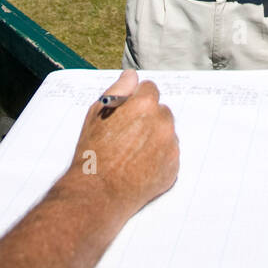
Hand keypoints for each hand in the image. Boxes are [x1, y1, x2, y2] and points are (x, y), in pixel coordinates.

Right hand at [66, 70, 178, 222]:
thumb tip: (132, 76)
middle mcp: (162, 122)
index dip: (136, 100)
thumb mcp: (98, 112)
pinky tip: (140, 165)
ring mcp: (170, 145)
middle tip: (128, 135)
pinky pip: (169, 154)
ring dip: (155, 137)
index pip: (150, 89)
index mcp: (144, 104)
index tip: (128, 112)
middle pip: (160, 111)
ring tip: (132, 152)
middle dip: (148, 118)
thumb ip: (118, 89)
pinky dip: (159, 157)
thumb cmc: (93, 152)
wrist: (98, 192)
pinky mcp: (173, 166)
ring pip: (166, 132)